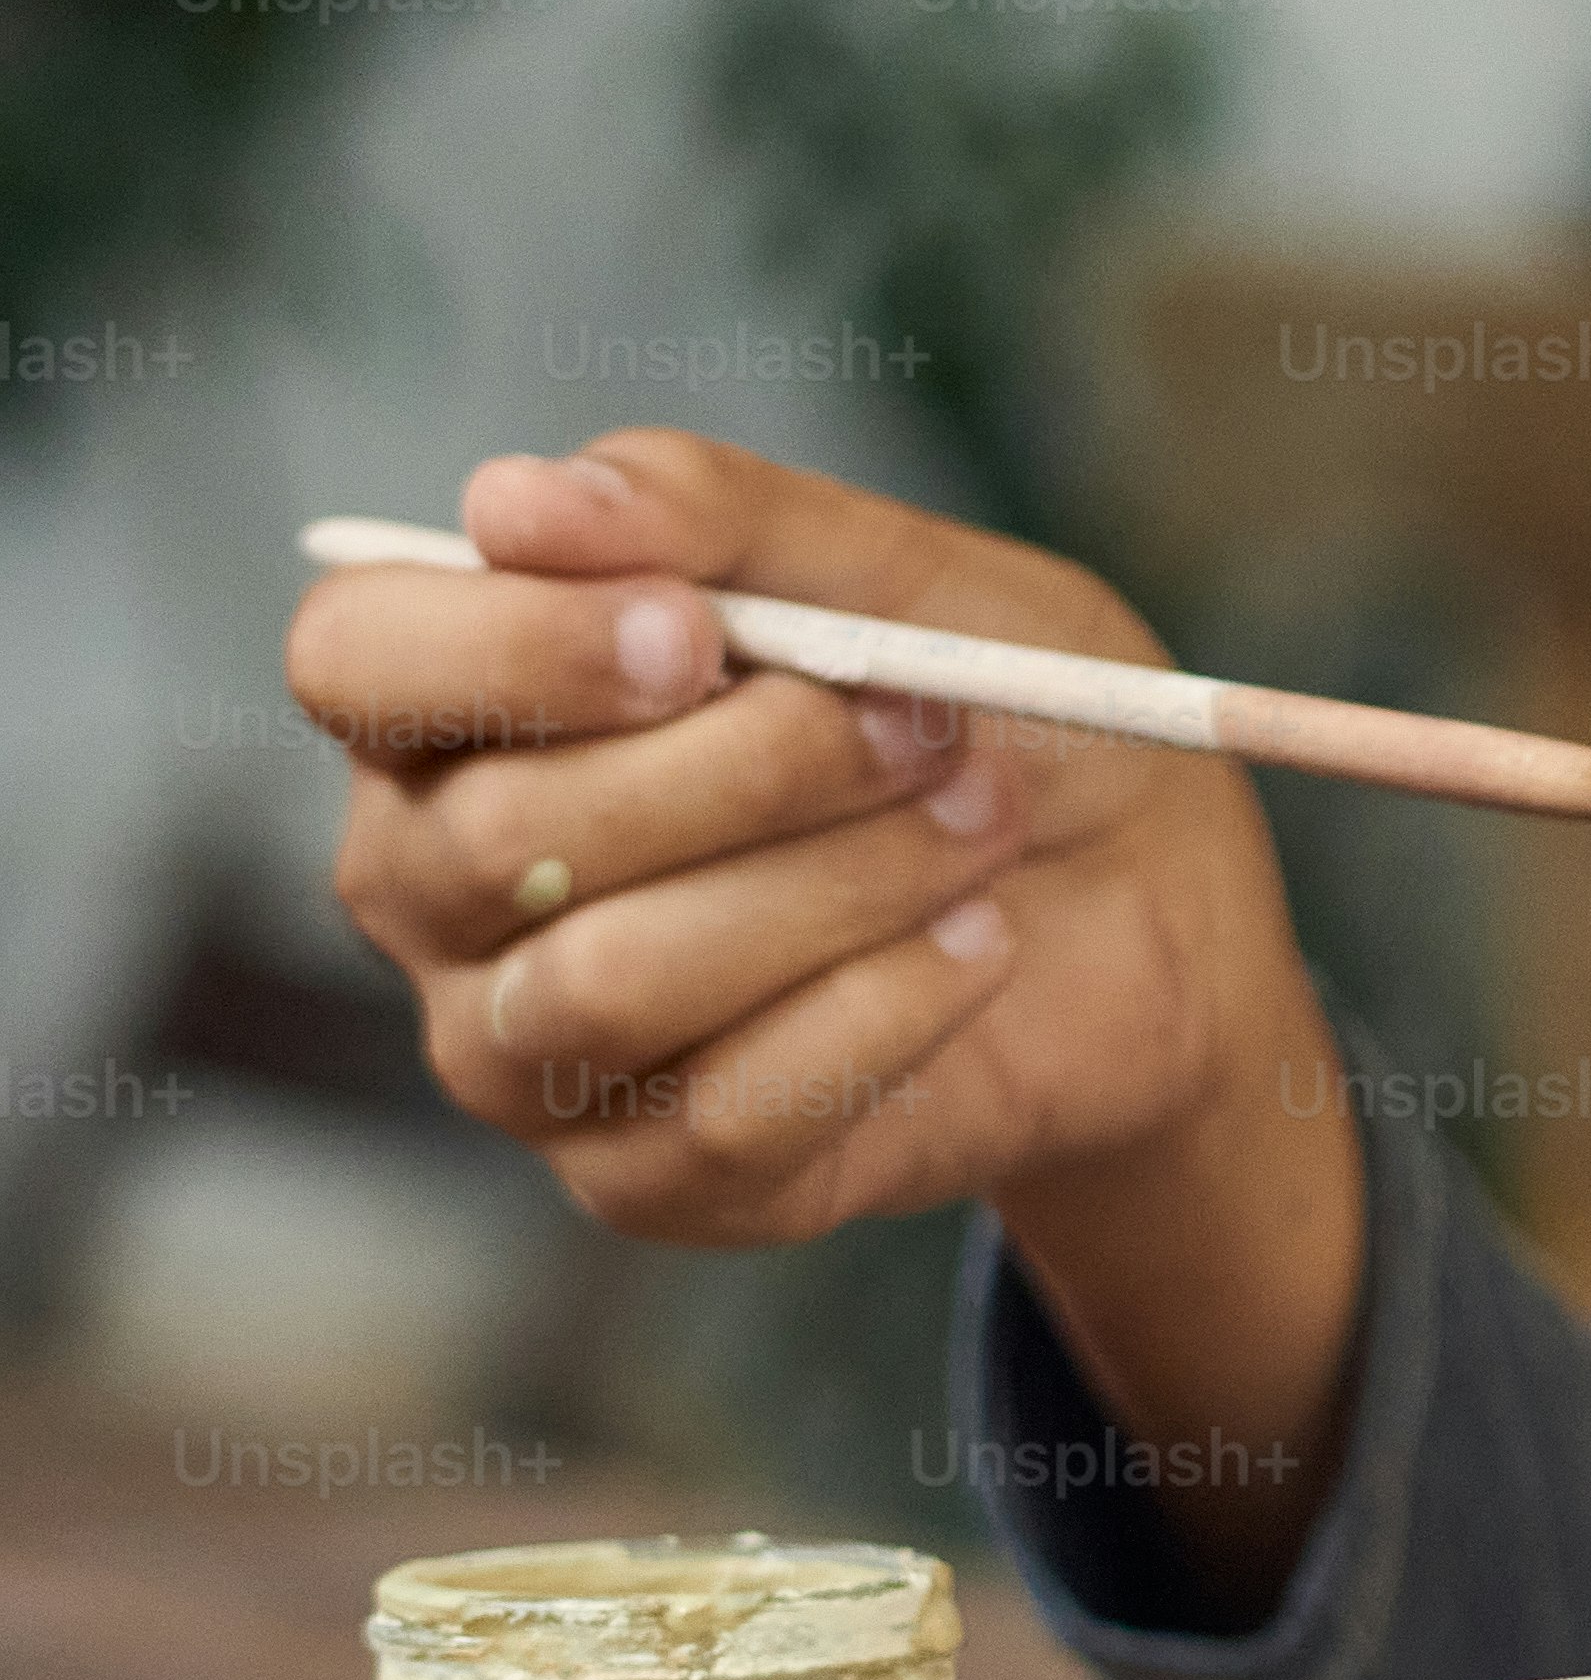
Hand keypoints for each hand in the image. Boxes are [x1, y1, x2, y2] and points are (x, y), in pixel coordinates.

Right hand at [294, 434, 1368, 1507]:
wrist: (1148, 913)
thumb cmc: (993, 716)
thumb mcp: (902, 576)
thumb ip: (717, 520)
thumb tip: (515, 500)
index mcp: (460, 706)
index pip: (353, 658)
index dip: (504, 647)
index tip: (690, 630)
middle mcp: (441, 882)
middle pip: (499, 837)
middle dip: (756, 769)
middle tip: (932, 726)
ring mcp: (523, 1047)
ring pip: (611, 981)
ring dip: (840, 886)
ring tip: (983, 823)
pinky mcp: (645, 1179)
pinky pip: (725, 1114)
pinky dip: (886, 1009)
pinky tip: (980, 949)